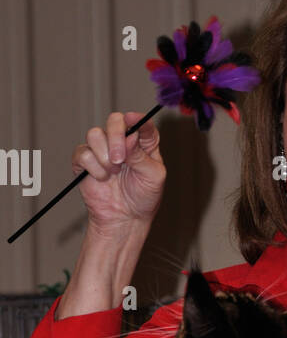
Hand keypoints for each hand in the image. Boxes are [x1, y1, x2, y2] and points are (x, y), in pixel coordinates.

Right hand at [71, 109, 165, 235]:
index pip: (141, 122)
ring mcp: (102, 149)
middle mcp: (122, 142)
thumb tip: (130, 137)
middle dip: (115, 137)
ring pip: (94, 134)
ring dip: (104, 156)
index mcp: (143, 143)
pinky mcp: (85, 161)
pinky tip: (103, 178)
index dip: (137, 119)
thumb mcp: (152, 177)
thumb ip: (141, 156)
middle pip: (115, 121)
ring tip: (114, 173)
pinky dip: (93, 167)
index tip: (132, 120)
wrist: (124, 218)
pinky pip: (82, 153)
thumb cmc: (143, 197)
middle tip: (119, 159)